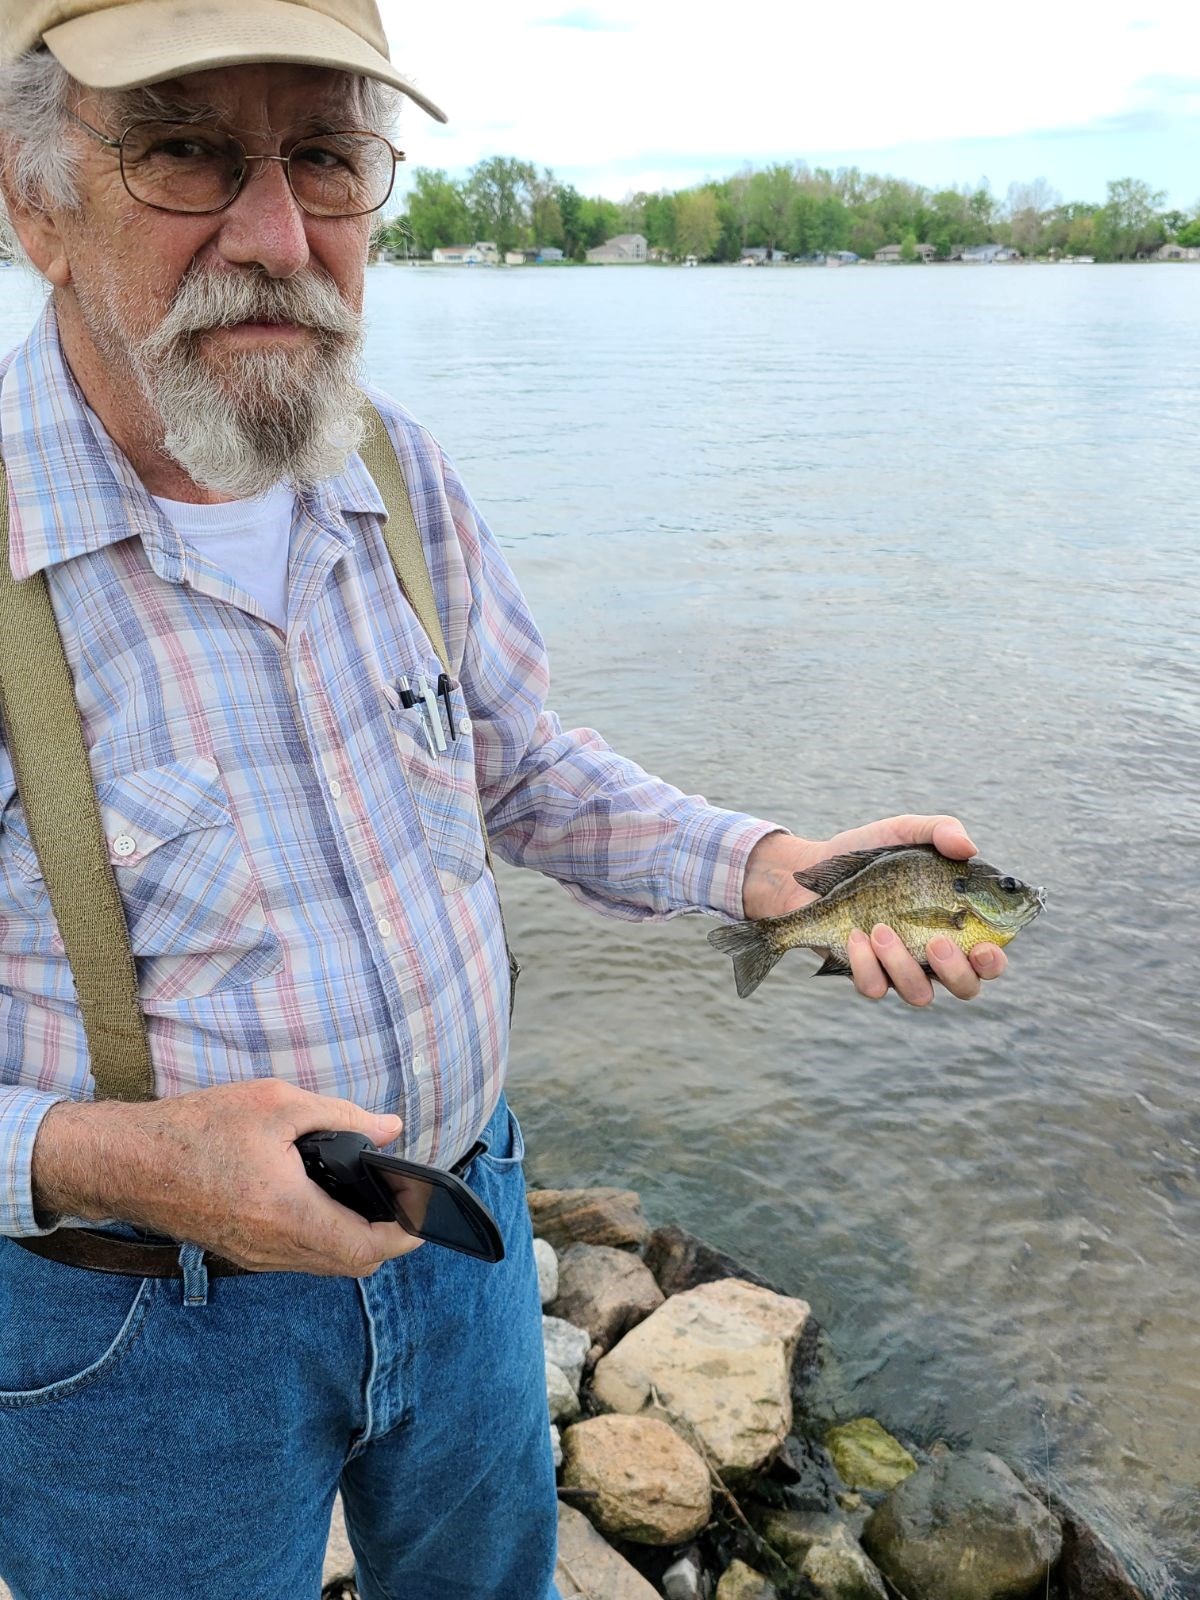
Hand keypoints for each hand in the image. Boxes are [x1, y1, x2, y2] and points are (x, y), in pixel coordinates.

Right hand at [31, 1080, 425, 1275]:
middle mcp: (273, 1247)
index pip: (365, 1248)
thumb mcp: (277, 1103)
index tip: (426, 1216)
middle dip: (386, 1240)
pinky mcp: (241, 1251)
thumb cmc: (199, 1128)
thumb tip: (389, 1128)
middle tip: (406, 1206)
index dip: (405, 1235)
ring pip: (324, 1264)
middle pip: (350, 1264)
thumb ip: (341, 1115)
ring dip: (355, 1241)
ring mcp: (255, 1256)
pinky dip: (325, 1239)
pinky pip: (298, 1257)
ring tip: (375, 1203)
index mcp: (288, 1213)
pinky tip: (329, 1205)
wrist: (129, 1161)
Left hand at [743, 816, 1008, 1006]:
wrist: (813, 869)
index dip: (993, 960)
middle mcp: (934, 956)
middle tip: (935, 943)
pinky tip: (854, 936)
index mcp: (955, 925)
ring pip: (919, 993)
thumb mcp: (905, 832)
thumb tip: (969, 849)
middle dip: (955, 971)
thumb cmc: (870, 852)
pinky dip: (865, 964)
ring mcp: (900, 970)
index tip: (983, 947)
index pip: (989, 957)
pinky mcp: (866, 976)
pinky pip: (875, 987)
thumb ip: (941, 831)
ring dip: (902, 963)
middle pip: (966, 987)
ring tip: (879, 928)